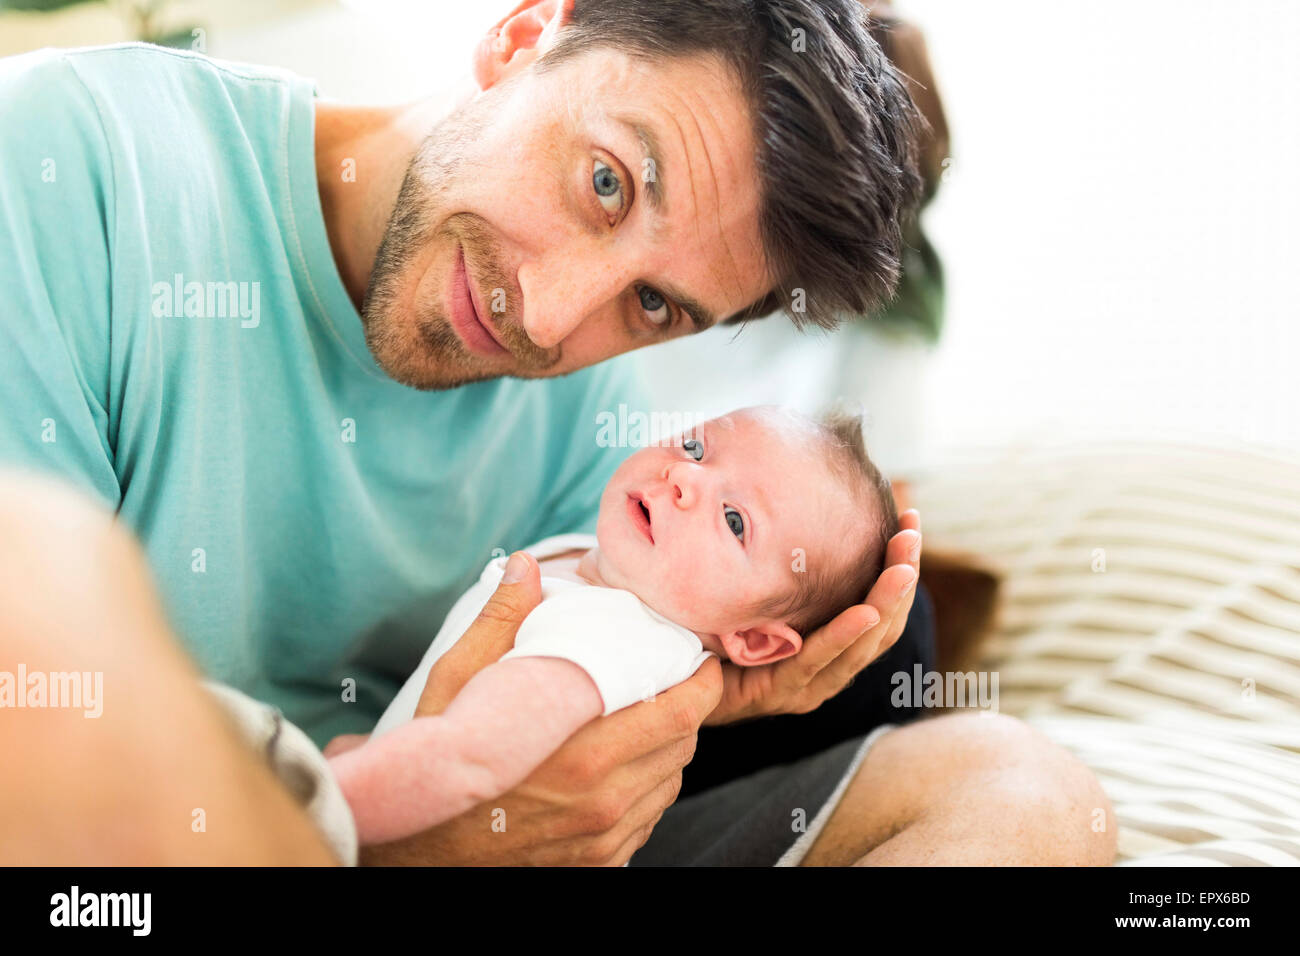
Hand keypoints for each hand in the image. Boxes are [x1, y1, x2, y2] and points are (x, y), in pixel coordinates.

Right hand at [360, 551, 722, 864]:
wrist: (412, 854)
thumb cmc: (432, 765)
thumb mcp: (455, 684)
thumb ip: (501, 623)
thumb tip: (525, 565)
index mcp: (582, 750)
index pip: (680, 712)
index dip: (700, 682)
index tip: (696, 659)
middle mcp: (603, 800)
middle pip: (682, 745)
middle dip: (685, 708)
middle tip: (672, 681)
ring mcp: (603, 838)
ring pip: (669, 783)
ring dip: (666, 750)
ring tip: (642, 721)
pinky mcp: (598, 864)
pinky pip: (647, 821)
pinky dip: (644, 792)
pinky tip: (616, 771)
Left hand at [703, 509, 921, 725]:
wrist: (671, 685)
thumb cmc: (711, 635)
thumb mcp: (757, 594)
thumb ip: (783, 566)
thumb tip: (796, 505)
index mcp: (828, 647)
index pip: (878, 607)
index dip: (899, 568)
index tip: (911, 522)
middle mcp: (826, 669)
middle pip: (881, 624)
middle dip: (901, 577)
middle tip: (912, 533)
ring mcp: (808, 685)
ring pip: (861, 644)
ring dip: (885, 602)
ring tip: (902, 566)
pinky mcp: (782, 692)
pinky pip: (817, 660)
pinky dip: (844, 636)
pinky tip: (865, 612)